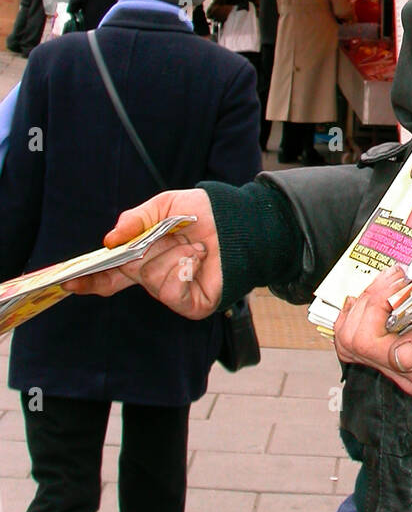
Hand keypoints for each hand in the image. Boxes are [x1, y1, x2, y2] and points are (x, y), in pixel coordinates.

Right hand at [64, 188, 222, 319]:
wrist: (242, 222)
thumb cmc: (206, 212)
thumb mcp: (165, 206)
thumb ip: (136, 219)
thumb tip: (110, 240)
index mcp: (146, 258)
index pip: (112, 274)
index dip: (91, 278)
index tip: (70, 281)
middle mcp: (157, 278)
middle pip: (126, 275)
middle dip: (133, 257)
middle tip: (155, 242)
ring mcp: (175, 294)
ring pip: (149, 278)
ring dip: (170, 255)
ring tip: (193, 244)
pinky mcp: (193, 305)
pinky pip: (172, 291)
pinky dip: (183, 267)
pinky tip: (198, 256)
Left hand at [333, 265, 411, 396]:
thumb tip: (404, 357)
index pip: (371, 344)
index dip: (377, 304)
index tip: (398, 280)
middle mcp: (406, 375)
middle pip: (354, 341)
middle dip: (368, 301)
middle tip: (391, 277)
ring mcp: (391, 367)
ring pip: (347, 340)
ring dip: (360, 306)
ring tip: (384, 285)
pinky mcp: (380, 356)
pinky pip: (349, 338)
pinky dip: (355, 314)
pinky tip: (371, 297)